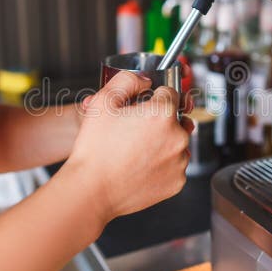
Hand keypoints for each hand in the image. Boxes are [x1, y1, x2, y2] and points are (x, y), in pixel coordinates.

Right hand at [66, 72, 190, 222]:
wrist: (92, 190)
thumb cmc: (95, 149)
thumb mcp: (103, 101)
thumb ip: (127, 80)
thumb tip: (145, 81)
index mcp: (163, 113)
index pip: (170, 93)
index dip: (153, 97)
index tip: (144, 106)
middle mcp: (178, 137)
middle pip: (177, 118)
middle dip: (161, 120)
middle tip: (137, 129)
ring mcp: (179, 162)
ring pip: (177, 143)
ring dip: (164, 142)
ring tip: (137, 149)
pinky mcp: (177, 182)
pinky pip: (174, 165)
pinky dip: (162, 164)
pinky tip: (140, 165)